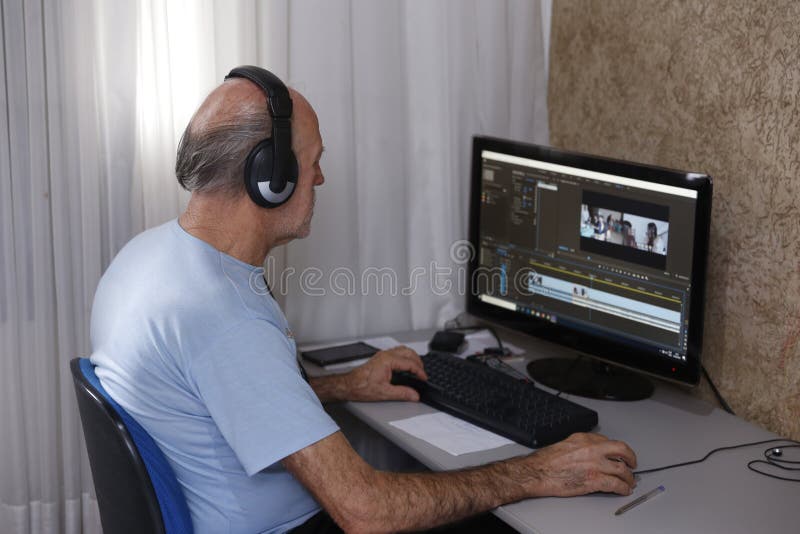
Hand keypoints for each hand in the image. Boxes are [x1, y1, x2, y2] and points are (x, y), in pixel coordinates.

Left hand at [344, 346, 427, 401]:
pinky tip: (406, 366)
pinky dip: (405, 358)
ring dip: (412, 358)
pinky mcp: (380, 358)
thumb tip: (414, 395)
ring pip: (403, 350)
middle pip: (408, 352)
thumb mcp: (384, 393)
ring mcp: (382, 355)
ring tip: (417, 368)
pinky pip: (397, 353)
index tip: (424, 378)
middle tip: (422, 373)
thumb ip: (402, 393)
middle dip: (418, 362)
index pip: (410, 363)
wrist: (349, 385)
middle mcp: (386, 355)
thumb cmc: (361, 386)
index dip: (419, 371)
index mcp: (388, 360)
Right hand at [520, 432, 636, 496]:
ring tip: (629, 482)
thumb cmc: (546, 461)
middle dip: (630, 458)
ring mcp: (594, 464)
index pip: (608, 441)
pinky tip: (623, 490)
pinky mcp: (594, 480)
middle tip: (632, 464)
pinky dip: (623, 488)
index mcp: (584, 439)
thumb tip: (590, 453)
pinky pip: (616, 484)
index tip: (618, 455)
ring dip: (628, 477)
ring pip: (622, 469)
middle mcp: (591, 449)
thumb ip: (580, 447)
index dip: (616, 450)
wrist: (537, 472)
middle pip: (621, 450)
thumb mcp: (565, 445)